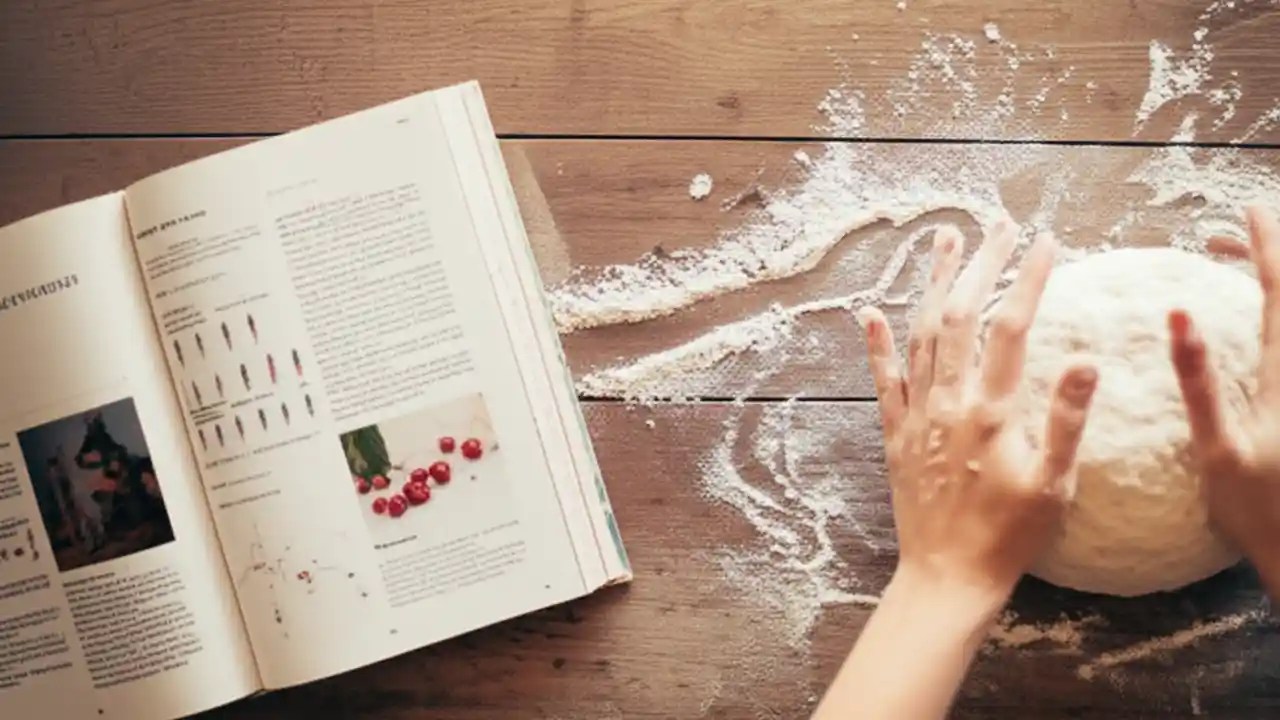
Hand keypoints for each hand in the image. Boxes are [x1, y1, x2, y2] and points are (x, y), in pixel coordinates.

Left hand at [858, 222, 1098, 598]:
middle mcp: (949, 404)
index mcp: (992, 411)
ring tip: (943, 240)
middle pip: (961, 316)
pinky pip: (882, 381)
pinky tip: (867, 312)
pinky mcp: (895, 436)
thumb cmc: (1009, 535)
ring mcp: (917, 416)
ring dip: (932, 284)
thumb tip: (1082, 359)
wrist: (948, 575)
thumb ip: (1066, 420)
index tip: (1046, 241)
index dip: (1029, 279)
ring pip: (921, 335)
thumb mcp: (1054, 484)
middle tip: (997, 223)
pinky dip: (875, 344)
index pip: (1011, 327)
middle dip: (980, 264)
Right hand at [1170, 206, 1279, 586]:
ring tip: (1245, 267)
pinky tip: (1256, 325)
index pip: (1278, 294)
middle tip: (1229, 233)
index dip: (1265, 248)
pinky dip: (1273, 319)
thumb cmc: (1259, 511)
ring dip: (1273, 288)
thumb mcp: (1217, 448)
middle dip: (1268, 257)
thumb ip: (1199, 380)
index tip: (1247, 211)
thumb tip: (1179, 314)